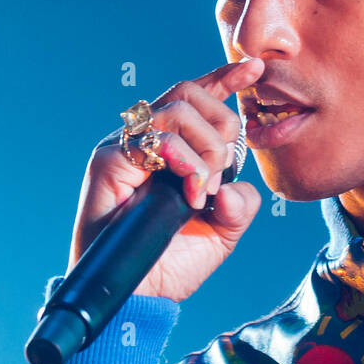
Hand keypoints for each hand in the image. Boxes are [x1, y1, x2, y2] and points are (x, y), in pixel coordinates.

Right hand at [66, 57, 264, 301]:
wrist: (139, 296)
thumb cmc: (173, 263)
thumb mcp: (224, 232)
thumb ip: (241, 204)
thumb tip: (233, 187)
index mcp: (172, 148)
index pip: (198, 98)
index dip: (225, 77)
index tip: (255, 67)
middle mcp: (146, 141)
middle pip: (191, 93)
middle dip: (222, 128)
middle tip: (220, 177)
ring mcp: (125, 147)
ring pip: (176, 109)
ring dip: (206, 149)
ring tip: (202, 191)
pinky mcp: (109, 161)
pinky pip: (157, 139)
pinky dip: (185, 162)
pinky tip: (190, 192)